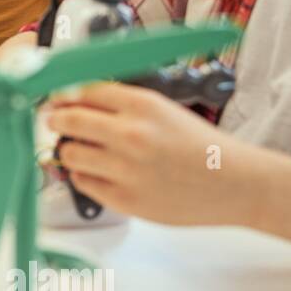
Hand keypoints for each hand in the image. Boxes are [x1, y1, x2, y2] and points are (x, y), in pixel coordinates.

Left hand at [46, 82, 257, 225]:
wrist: (235, 183)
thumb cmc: (199, 146)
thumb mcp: (163, 109)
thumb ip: (120, 105)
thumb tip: (72, 101)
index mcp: (142, 105)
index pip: (81, 91)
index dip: (62, 96)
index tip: (56, 101)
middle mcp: (131, 134)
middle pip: (66, 120)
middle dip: (56, 120)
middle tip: (55, 122)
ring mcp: (126, 169)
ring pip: (69, 154)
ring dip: (69, 150)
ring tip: (82, 150)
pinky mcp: (125, 199)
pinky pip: (82, 182)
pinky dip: (84, 176)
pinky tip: (99, 172)